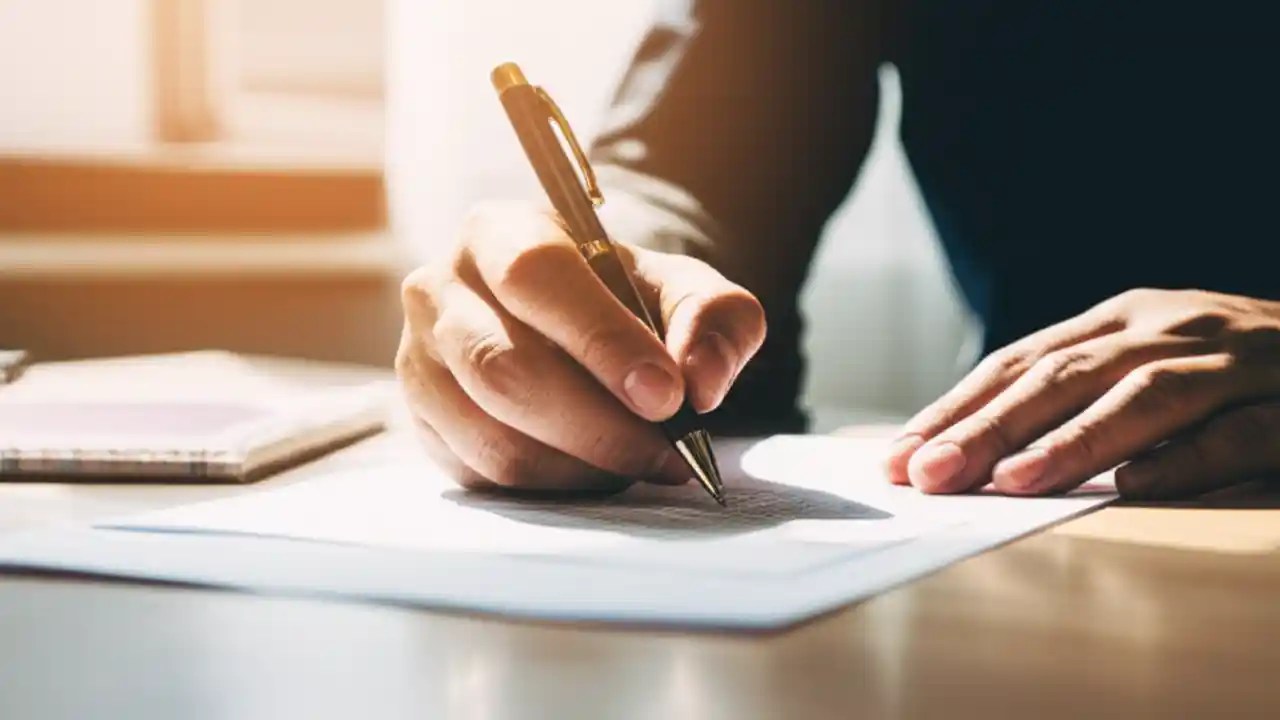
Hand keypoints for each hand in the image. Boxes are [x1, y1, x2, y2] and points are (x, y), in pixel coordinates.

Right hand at [396, 202, 764, 491]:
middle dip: (598, 425)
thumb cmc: (623, 301)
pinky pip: (485, 475)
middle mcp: (439, 289)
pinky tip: (596, 468)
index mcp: (499, 232)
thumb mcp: (684, 289)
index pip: (535, 276)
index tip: (666, 396)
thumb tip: (701, 379)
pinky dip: (554, 486)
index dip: (602, 341)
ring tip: (640, 461)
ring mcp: (418, 362)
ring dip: (582, 465)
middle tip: (669, 451)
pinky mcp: (421, 424)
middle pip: (504, 369)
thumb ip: (714, 318)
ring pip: (493, 436)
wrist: (570, 327)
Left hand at [884, 289, 1279, 498]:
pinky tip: (1136, 486)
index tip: (899, 456)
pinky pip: (1238, 433)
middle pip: (1064, 376)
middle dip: (989, 426)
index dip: (957, 407)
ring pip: (1143, 396)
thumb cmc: (1227, 367)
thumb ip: (1073, 394)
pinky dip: (1187, 458)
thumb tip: (971, 447)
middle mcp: (1167, 328)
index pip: (1021, 362)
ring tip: (1012, 482)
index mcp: (1122, 318)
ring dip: (1074, 441)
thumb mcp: (1143, 361)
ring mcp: (1233, 360)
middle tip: (928, 474)